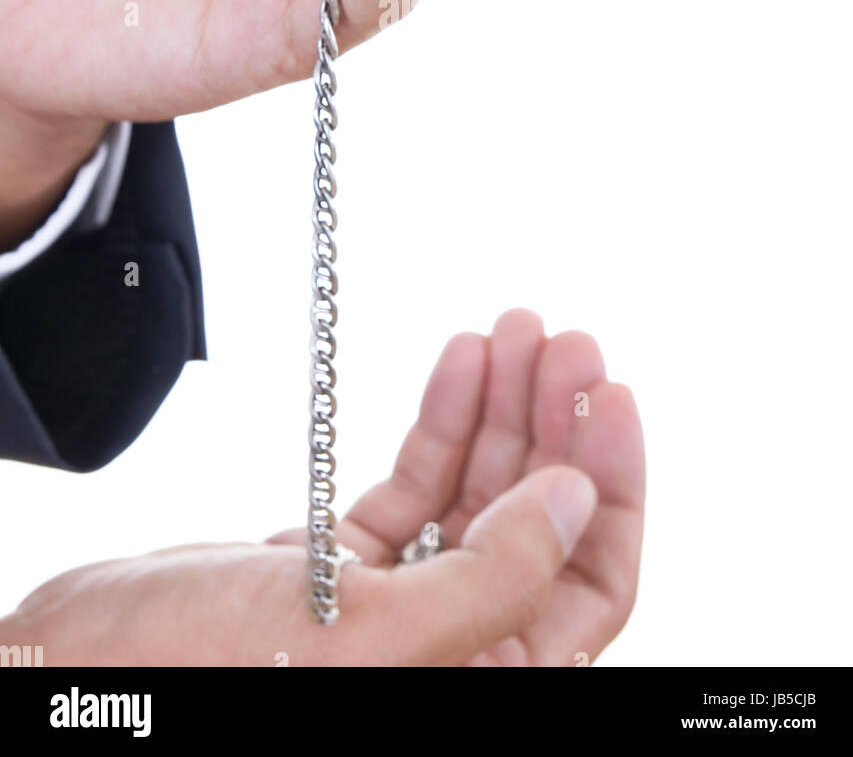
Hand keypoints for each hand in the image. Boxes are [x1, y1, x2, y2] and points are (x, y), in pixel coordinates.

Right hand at [1, 312, 641, 666]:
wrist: (84, 662)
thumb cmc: (208, 675)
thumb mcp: (374, 638)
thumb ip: (495, 579)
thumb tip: (581, 501)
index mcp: (479, 681)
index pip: (589, 586)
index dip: (613, 487)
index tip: (608, 395)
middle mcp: (451, 645)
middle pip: (536, 523)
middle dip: (552, 424)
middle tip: (561, 338)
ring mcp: (397, 600)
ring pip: (476, 491)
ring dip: (497, 404)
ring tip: (511, 328)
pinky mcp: (345, 562)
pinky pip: (414, 478)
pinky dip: (438, 415)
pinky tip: (458, 359)